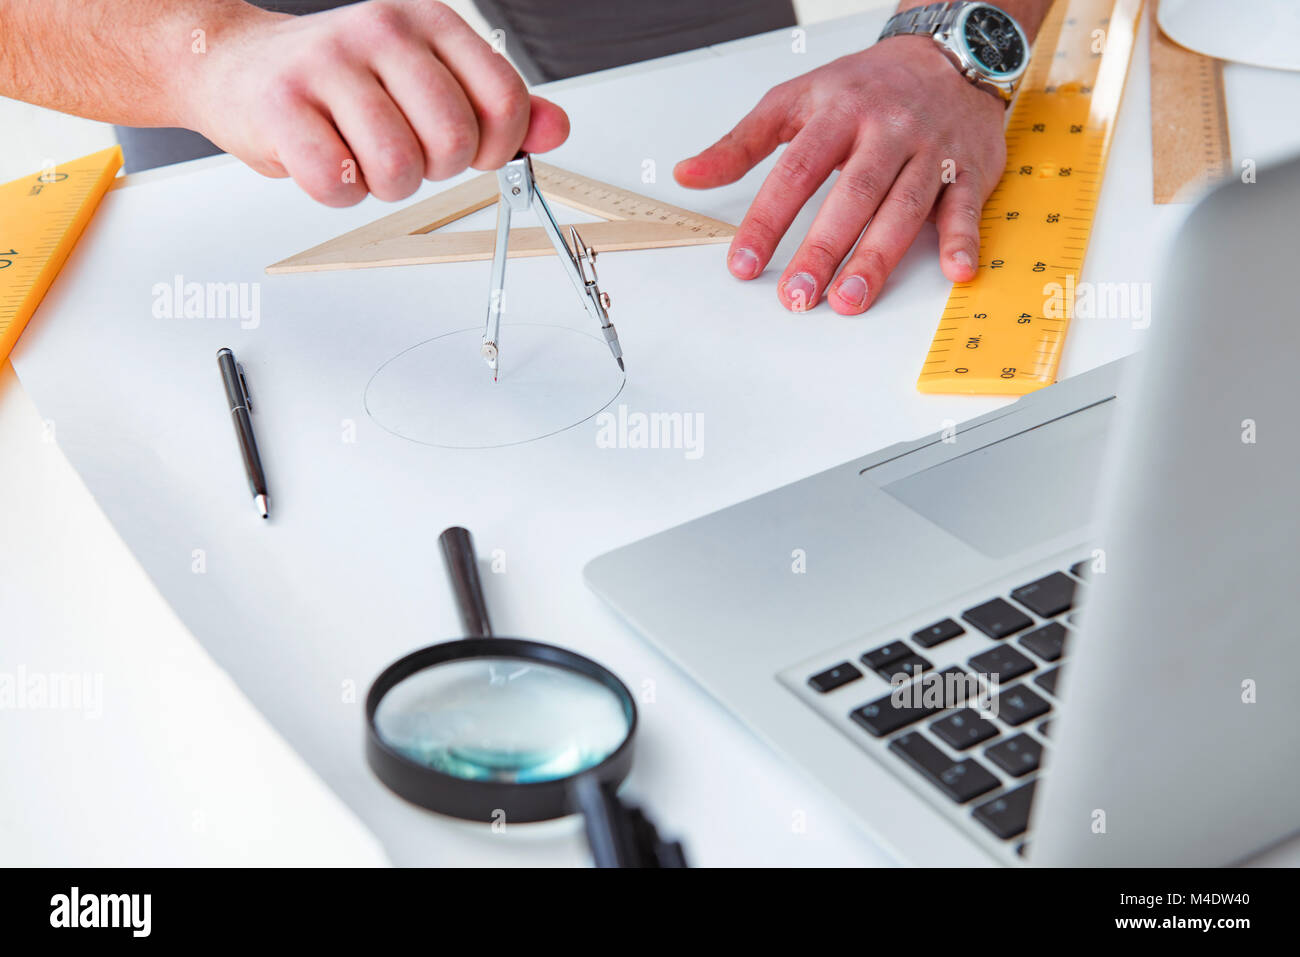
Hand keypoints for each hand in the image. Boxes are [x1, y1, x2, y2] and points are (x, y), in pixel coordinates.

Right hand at [182, 0, 569, 205]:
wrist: (238, 66)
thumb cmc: (340, 82)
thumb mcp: (429, 79)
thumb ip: (496, 106)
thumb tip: (555, 129)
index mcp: (429, 22)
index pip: (503, 101)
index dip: (496, 148)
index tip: (471, 151)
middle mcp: (382, 32)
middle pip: (453, 141)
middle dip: (436, 170)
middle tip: (405, 154)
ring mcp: (328, 64)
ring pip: (398, 168)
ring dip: (384, 185)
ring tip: (361, 156)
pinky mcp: (281, 105)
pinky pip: (338, 183)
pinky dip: (337, 192)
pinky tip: (325, 160)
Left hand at [674, 35, 1005, 313]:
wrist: (947, 56)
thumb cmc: (867, 86)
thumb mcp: (796, 100)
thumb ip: (742, 143)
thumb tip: (689, 173)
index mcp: (839, 113)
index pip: (796, 171)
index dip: (768, 220)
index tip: (745, 263)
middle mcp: (886, 131)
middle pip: (852, 194)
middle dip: (823, 249)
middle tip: (799, 296)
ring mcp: (930, 151)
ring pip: (904, 207)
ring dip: (878, 257)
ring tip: (850, 299)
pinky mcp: (968, 169)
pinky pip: (966, 205)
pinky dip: (963, 238)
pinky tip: (956, 271)